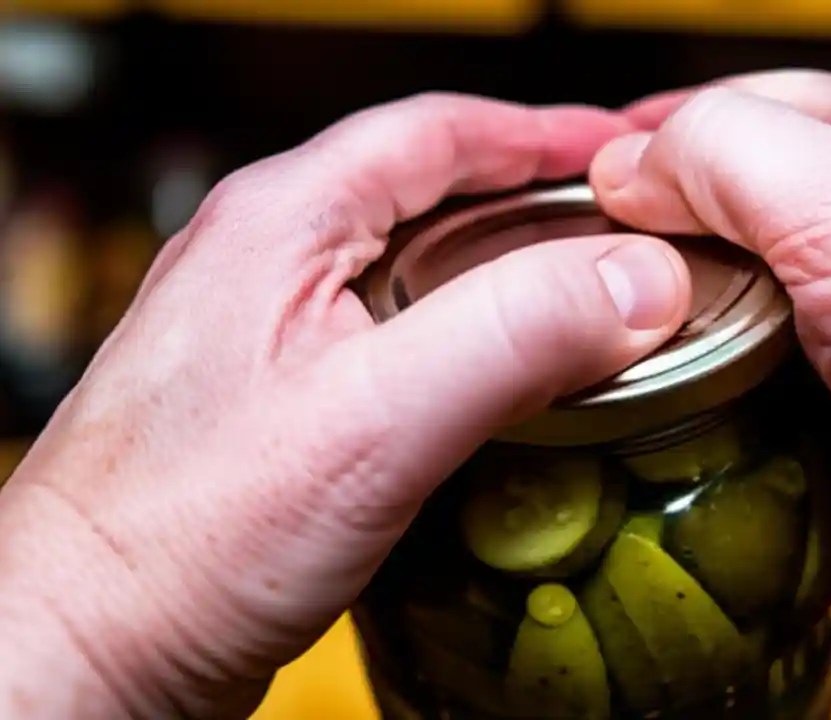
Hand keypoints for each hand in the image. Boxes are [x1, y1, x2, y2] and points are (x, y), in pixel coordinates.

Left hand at [0, 95, 690, 717]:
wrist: (87, 653)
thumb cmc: (175, 544)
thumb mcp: (370, 421)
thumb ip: (511, 333)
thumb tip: (637, 279)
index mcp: (279, 223)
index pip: (438, 131)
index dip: (546, 134)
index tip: (627, 159)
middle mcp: (267, 263)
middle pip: (433, 193)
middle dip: (538, 204)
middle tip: (623, 237)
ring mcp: (268, 336)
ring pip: (418, 271)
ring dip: (507, 278)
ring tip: (586, 309)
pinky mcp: (280, 407)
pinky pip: (399, 343)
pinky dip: (471, 345)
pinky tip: (507, 389)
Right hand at [591, 70, 830, 718]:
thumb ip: (723, 157)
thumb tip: (628, 165)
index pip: (733, 110)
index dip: (646, 139)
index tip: (571, 185)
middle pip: (728, 209)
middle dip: (652, 236)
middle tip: (580, 273)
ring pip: (738, 303)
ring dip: (680, 323)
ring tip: (613, 343)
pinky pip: (762, 382)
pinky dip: (716, 390)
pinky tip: (678, 404)